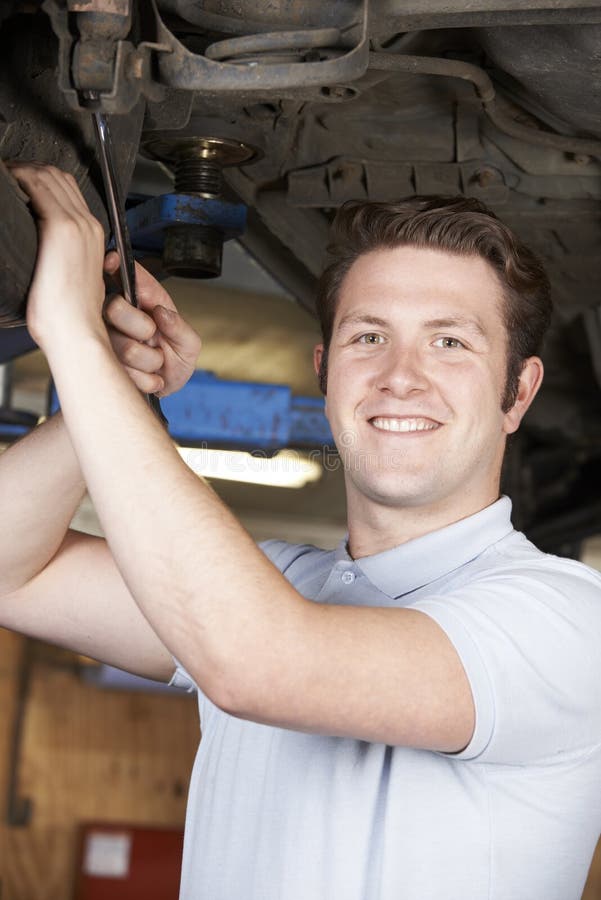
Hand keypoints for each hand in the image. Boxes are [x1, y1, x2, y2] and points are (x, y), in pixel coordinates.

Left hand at [7, 163, 105, 348]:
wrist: (78, 333)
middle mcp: (88, 226)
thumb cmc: (71, 317)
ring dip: (22, 171)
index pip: (68, 189)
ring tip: (4, 179)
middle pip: (58, 176)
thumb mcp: (76, 282)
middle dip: (30, 170)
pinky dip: (18, 178)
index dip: (41, 178)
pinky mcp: (60, 228)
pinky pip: (36, 186)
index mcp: (93, 236)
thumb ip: (67, 260)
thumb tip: (46, 257)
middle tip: (7, 177)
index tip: (21, 182)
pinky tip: (5, 185)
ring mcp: (76, 225)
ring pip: (48, 175)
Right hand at [103, 252, 200, 396]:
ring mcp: (109, 339)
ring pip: (124, 346)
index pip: (123, 274)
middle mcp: (120, 316)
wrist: (167, 387)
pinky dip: (146, 379)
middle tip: (153, 336)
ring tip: (157, 361)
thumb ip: (180, 327)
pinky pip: (125, 371)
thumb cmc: (176, 357)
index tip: (112, 261)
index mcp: (143, 300)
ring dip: (150, 361)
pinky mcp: (105, 363)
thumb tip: (162, 313)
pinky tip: (151, 375)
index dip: (114, 263)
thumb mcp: (189, 343)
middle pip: (114, 308)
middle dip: (141, 328)